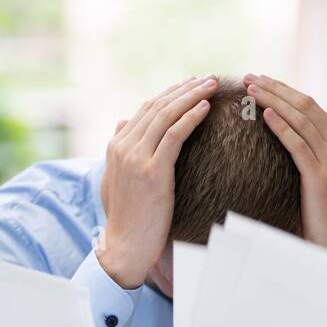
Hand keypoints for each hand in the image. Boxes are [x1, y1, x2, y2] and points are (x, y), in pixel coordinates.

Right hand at [98, 77, 216, 288]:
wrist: (125, 246)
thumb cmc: (127, 219)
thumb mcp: (116, 180)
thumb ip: (119, 150)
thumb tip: (122, 122)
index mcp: (115, 146)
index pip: (145, 110)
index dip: (169, 94)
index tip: (190, 85)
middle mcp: (123, 146)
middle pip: (157, 107)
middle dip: (183, 89)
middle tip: (206, 79)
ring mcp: (136, 157)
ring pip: (166, 116)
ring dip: (191, 96)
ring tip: (211, 86)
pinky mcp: (152, 171)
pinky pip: (174, 135)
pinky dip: (191, 117)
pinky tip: (206, 108)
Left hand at [244, 74, 326, 259]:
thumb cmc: (322, 206)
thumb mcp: (319, 170)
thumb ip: (308, 148)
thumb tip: (280, 127)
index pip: (308, 104)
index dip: (282, 89)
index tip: (259, 80)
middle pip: (303, 105)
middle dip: (274, 89)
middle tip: (248, 77)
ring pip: (300, 120)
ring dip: (273, 102)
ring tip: (250, 91)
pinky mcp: (321, 175)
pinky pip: (297, 144)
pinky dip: (281, 127)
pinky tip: (265, 115)